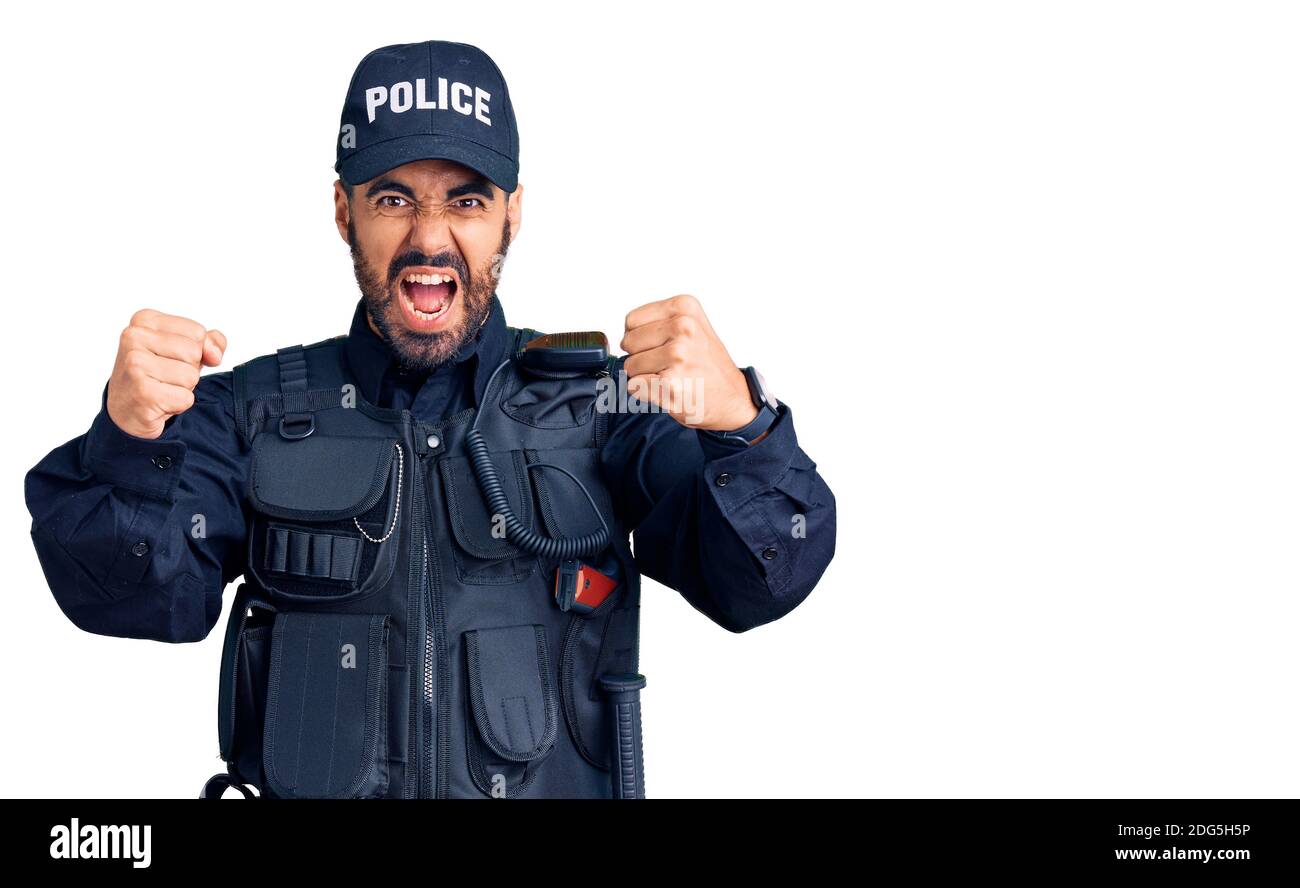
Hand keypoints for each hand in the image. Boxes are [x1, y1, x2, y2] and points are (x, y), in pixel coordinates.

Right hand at [106, 309, 225, 438]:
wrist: (126, 409)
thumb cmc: (157, 374)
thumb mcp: (184, 349)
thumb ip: (209, 342)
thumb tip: (214, 354)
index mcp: (145, 320)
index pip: (197, 332)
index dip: (195, 351)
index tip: (171, 358)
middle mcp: (134, 337)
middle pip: (194, 352)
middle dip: (189, 369)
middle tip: (165, 376)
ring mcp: (135, 365)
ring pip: (191, 376)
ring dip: (184, 388)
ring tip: (162, 388)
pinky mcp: (142, 392)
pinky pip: (185, 398)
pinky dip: (179, 404)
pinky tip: (159, 402)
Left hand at [620, 294, 757, 430]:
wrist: (732, 399)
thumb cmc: (707, 365)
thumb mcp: (692, 326)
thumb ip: (657, 322)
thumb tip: (619, 338)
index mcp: (685, 308)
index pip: (631, 321)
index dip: (640, 337)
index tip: (661, 346)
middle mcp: (683, 328)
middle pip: (628, 342)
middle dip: (641, 357)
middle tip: (668, 365)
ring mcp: (677, 356)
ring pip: (629, 366)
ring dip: (644, 377)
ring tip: (670, 377)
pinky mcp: (670, 384)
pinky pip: (634, 386)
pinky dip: (645, 393)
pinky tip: (668, 391)